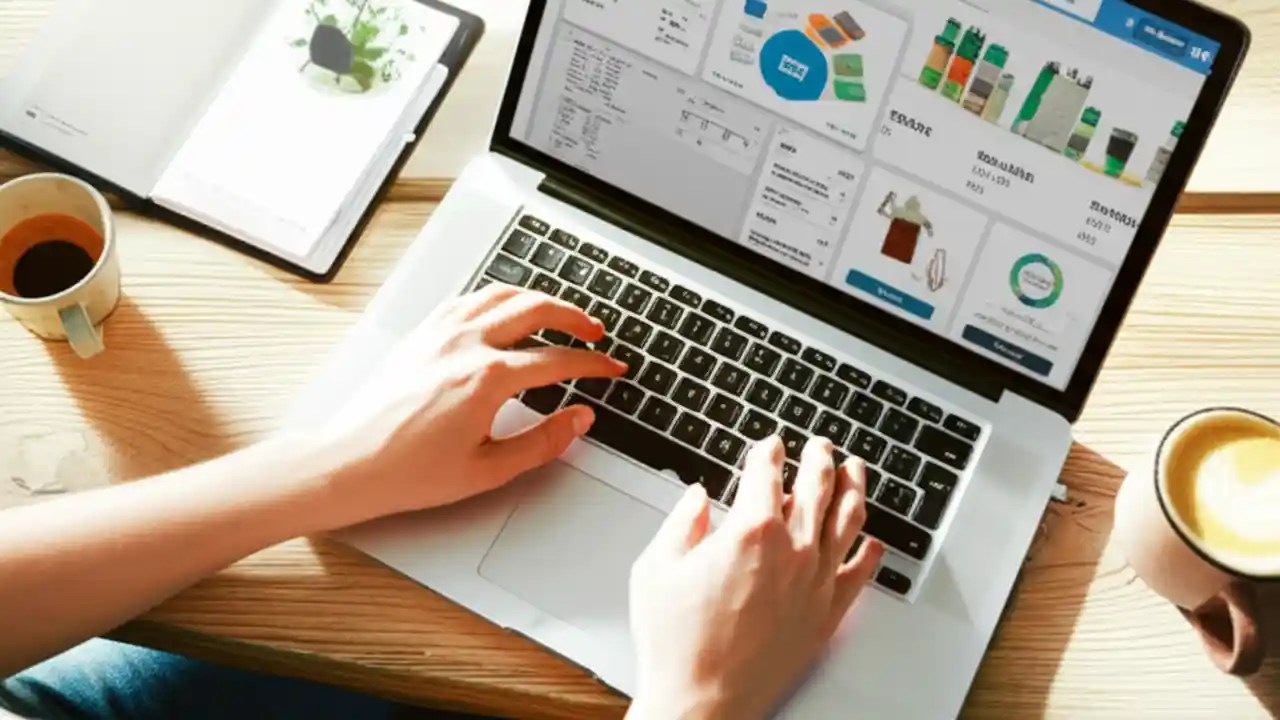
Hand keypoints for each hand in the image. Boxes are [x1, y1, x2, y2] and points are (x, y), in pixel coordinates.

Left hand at [314, 285, 625, 527]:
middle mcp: (465, 345)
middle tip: (596, 331)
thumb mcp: (489, 470)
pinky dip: (498, 299)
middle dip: (574, 317)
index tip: (612, 367)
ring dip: (538, 299)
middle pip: (535, 310)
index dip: (593, 364)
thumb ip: (544, 442)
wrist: (349, 464)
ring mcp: (440, 333)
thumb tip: (579, 419)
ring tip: (559, 313)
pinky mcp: (420, 334)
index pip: (557, 360)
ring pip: (502, 295)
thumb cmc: (409, 472)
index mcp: (487, 379)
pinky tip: (505, 311)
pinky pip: (469, 300)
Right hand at [627, 436, 884, 718]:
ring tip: (855, 470)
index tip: (770, 445)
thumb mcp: (657, 568)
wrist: (701, 700)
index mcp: (750, 529)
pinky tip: (873, 539)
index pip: (767, 471)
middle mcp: (793, 549)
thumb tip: (698, 498)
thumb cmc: (676, 641)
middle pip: (817, 485)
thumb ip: (681, 522)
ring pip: (848, 518)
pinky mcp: (828, 613)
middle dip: (819, 458)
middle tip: (820, 446)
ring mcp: (816, 580)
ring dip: (853, 486)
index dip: (768, 451)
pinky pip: (862, 572)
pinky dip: (871, 550)